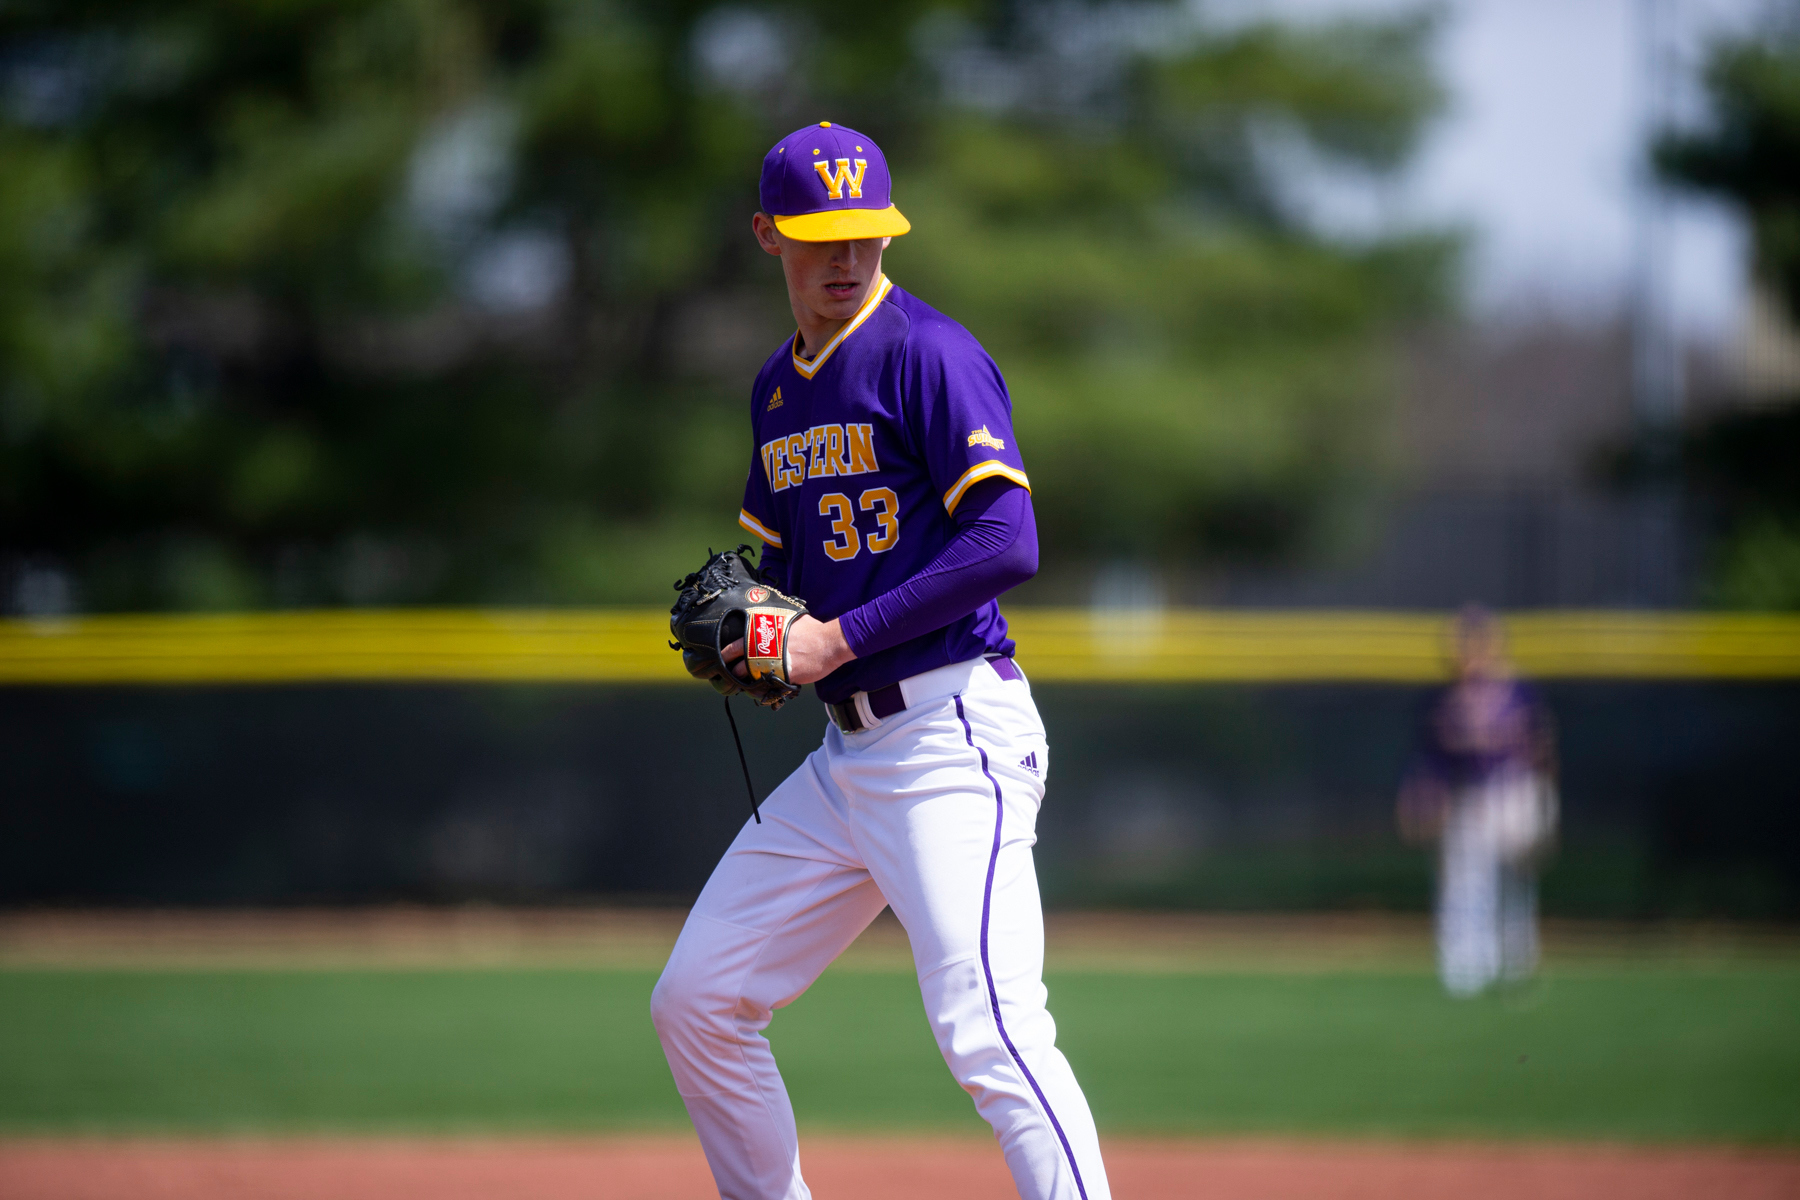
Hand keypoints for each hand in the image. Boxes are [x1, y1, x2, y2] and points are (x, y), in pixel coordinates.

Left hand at [723, 615, 854, 686]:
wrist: (829, 643)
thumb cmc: (812, 630)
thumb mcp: (789, 619)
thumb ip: (775, 623)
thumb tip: (770, 622)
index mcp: (762, 633)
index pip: (736, 645)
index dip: (727, 654)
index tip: (724, 659)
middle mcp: (764, 649)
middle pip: (739, 666)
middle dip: (734, 673)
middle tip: (733, 676)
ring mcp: (773, 663)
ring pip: (751, 679)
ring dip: (747, 684)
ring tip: (747, 686)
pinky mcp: (783, 676)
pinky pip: (768, 686)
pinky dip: (764, 689)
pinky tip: (763, 690)